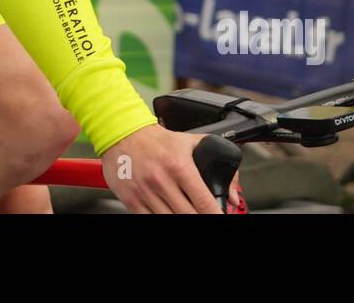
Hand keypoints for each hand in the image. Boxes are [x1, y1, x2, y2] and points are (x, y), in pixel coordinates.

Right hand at [101, 124, 242, 213]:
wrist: (122, 134)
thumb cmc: (156, 140)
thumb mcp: (189, 142)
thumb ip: (216, 160)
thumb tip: (232, 192)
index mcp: (179, 166)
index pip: (203, 201)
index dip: (215, 214)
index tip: (220, 216)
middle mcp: (161, 181)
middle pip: (189, 215)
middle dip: (201, 218)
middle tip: (204, 214)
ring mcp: (145, 193)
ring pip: (170, 220)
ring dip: (181, 219)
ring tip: (186, 212)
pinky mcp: (132, 201)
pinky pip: (150, 220)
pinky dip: (162, 219)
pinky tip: (169, 213)